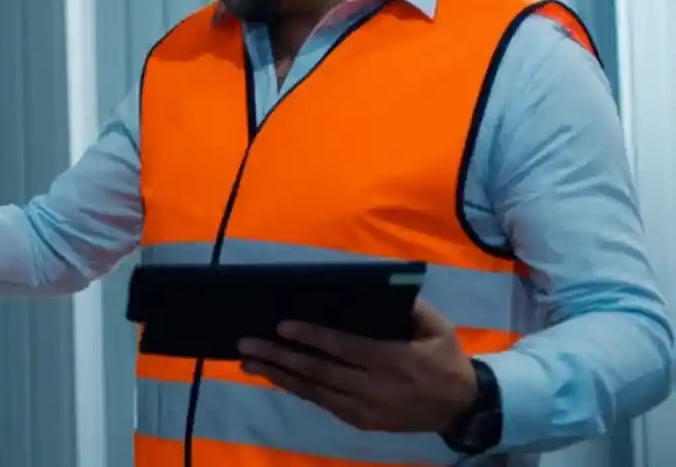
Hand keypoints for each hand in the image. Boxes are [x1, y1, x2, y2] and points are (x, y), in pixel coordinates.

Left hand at [238, 299, 476, 433]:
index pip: (343, 347)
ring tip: (248, 364)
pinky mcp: (362, 422)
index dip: (311, 337)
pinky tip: (276, 378)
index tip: (281, 326)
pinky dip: (298, 390)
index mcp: (394, 360)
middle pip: (319, 371)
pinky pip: (323, 404)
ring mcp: (366, 409)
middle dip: (279, 357)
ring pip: (314, 392)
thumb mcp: (437, 327)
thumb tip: (379, 285)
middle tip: (247, 345)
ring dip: (279, 376)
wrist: (462, 409)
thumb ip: (410, 307)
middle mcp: (374, 388)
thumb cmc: (445, 359)